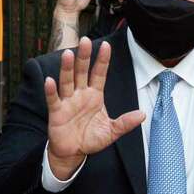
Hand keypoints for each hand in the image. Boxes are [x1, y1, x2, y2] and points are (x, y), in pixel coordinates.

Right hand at [45, 38, 145, 179]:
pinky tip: (50, 80)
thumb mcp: (112, 131)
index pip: (99, 74)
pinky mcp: (56, 112)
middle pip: (82, 72)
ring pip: (67, 81)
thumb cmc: (91, 138)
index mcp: (95, 96)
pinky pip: (53, 99)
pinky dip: (51, 90)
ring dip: (67, 68)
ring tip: (68, 54)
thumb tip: (143, 115)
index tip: (106, 45)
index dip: (102, 61)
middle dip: (84, 57)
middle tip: (85, 40)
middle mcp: (80, 94)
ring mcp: (67, 102)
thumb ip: (125, 123)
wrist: (74, 152)